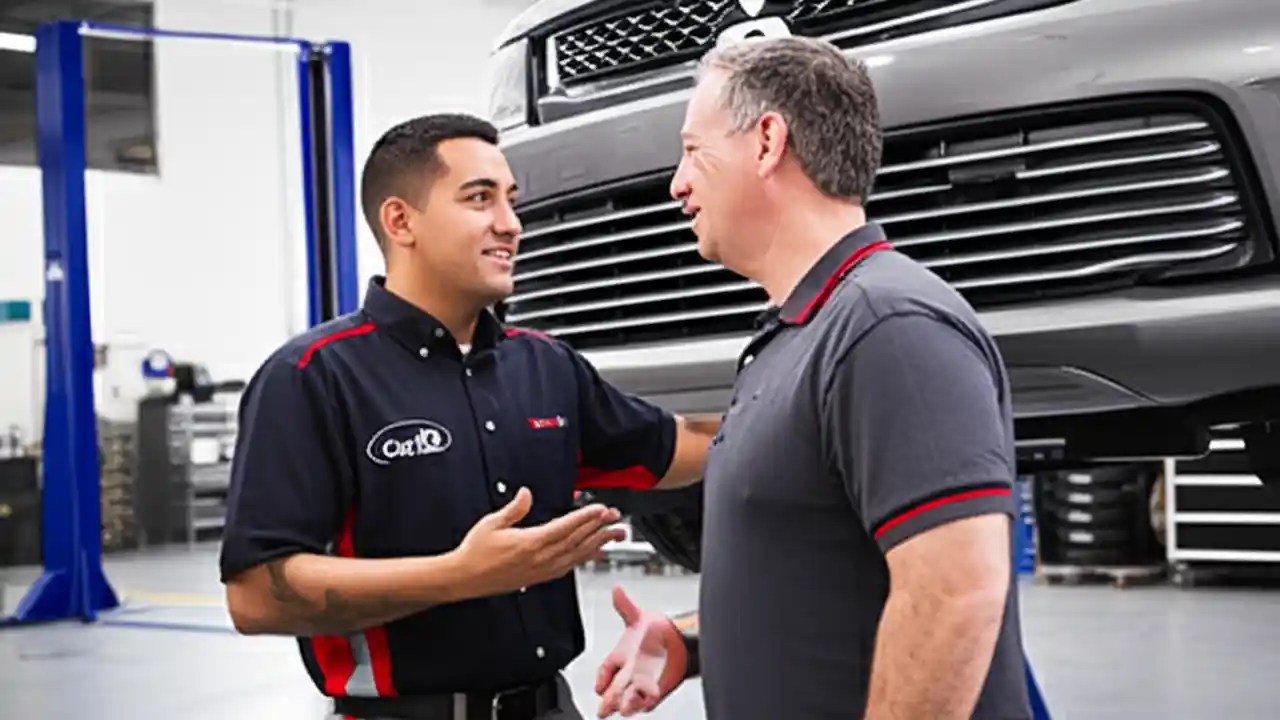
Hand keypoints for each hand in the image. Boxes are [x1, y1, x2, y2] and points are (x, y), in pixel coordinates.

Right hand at [454, 487, 623, 598]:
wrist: (464, 579)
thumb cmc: (475, 553)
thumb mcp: (491, 524)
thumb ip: (513, 509)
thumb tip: (526, 494)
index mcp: (530, 543)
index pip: (565, 527)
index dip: (586, 518)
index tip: (601, 510)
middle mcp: (540, 559)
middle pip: (577, 541)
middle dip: (599, 528)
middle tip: (617, 518)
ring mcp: (541, 570)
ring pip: (577, 555)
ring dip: (599, 544)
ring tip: (616, 536)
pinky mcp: (540, 577)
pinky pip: (569, 566)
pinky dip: (585, 558)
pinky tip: (594, 554)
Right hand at [595, 586, 686, 717]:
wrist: (678, 641)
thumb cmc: (655, 631)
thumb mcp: (637, 617)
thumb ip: (625, 606)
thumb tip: (616, 589)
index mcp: (619, 657)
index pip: (606, 670)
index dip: (602, 679)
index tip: (599, 687)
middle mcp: (628, 673)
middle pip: (615, 689)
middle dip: (610, 698)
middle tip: (604, 708)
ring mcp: (641, 684)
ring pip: (630, 697)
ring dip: (627, 703)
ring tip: (624, 708)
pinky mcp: (655, 691)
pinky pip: (649, 700)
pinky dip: (647, 702)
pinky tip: (646, 703)